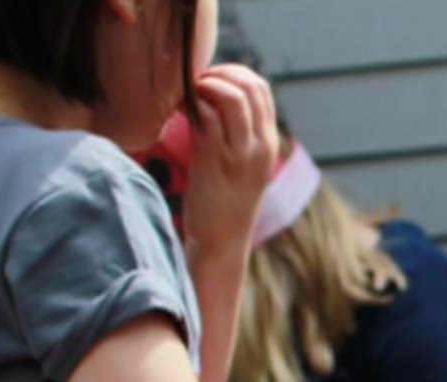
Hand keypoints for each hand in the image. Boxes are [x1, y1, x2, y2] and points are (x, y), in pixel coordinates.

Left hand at [181, 64, 277, 253]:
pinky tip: (177, 109)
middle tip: (195, 84)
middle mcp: (262, 145)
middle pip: (251, 85)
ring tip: (187, 95)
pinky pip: (208, 116)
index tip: (209, 81)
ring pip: (233, 96)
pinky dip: (192, 103)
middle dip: (221, 73)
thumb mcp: (237, 166)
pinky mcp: (217, 159)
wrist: (221, 243)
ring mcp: (243, 152)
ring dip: (206, 85)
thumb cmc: (221, 206)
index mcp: (269, 144)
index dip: (234, 74)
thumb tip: (209, 106)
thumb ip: (232, 137)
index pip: (261, 89)